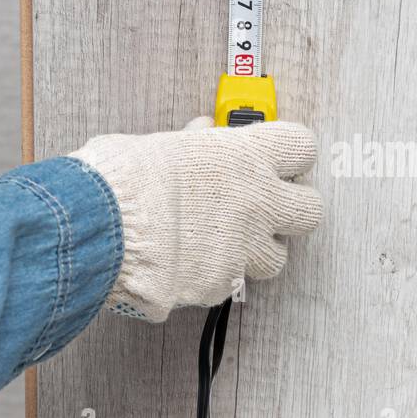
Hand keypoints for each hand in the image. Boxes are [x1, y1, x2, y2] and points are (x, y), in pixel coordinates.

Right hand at [71, 116, 320, 321]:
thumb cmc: (124, 178)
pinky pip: (229, 283)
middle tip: (267, 206)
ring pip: (277, 258)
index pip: (301, 147)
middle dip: (291, 209)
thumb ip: (192, 143)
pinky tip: (189, 263)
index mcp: (244, 156)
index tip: (278, 158)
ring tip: (228, 242)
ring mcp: (243, 247)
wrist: (106, 229)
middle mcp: (256, 202)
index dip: (290, 154)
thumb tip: (200, 132)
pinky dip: (213, 275)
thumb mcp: (160, 144)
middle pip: (310, 210)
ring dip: (256, 251)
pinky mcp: (222, 284)